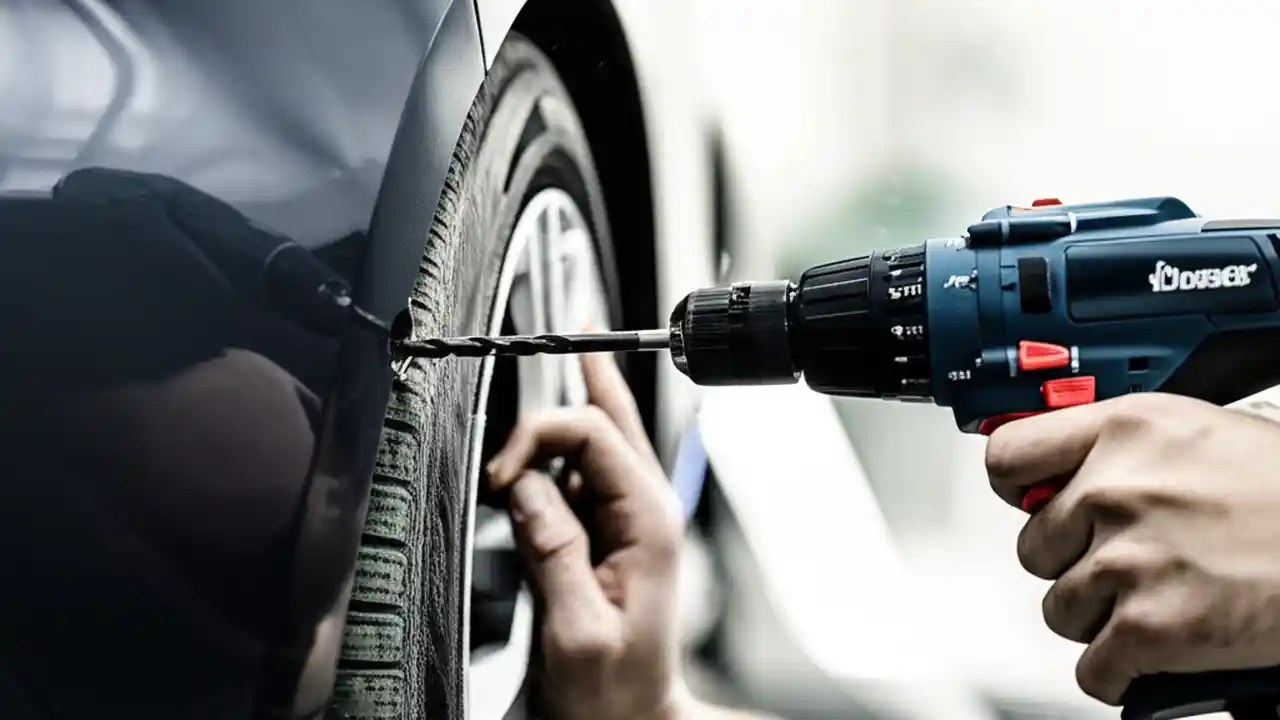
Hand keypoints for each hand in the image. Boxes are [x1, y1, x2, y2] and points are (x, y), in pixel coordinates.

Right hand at [487, 353, 690, 719]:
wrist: (627, 718)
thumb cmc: (611, 689)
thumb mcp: (576, 629)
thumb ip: (552, 551)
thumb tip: (523, 487)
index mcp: (647, 521)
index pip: (594, 434)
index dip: (539, 438)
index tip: (501, 479)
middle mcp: (643, 508)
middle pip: (611, 416)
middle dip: (580, 376)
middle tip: (562, 331)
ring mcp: (625, 517)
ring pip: (596, 439)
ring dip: (560, 420)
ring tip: (533, 397)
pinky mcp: (603, 532)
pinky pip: (578, 473)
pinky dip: (553, 454)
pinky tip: (531, 453)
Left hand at [986, 393, 1279, 704]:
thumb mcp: (1194, 433)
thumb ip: (1117, 449)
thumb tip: (1055, 478)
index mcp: (1124, 431)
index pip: (1009, 456)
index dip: (1017, 487)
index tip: (1031, 500)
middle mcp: (1117, 489)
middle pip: (1034, 546)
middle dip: (1074, 561)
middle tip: (1130, 563)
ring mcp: (1131, 558)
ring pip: (1061, 608)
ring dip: (1100, 616)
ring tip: (1156, 602)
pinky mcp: (1151, 625)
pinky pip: (1094, 668)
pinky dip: (1120, 673)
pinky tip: (1151, 657)